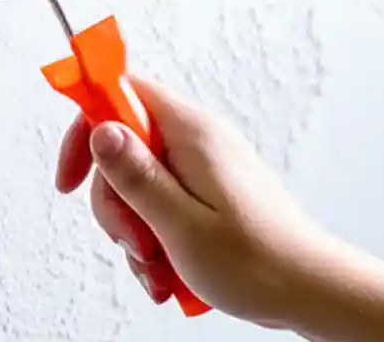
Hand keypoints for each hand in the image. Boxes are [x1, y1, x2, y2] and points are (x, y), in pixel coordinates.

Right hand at [55, 76, 332, 328]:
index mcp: (192, 134)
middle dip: (113, 200)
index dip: (87, 124)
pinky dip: (153, 238)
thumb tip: (100, 131)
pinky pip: (157, 204)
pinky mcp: (205, 193)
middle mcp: (196, 142)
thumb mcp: (179, 222)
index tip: (71, 169)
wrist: (311, 292)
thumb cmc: (261, 263)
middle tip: (133, 237)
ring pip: (135, 183)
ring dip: (133, 228)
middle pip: (121, 148)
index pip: (121, 92)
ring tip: (156, 263)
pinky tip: (166, 269)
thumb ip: (135, 174)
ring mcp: (201, 167)